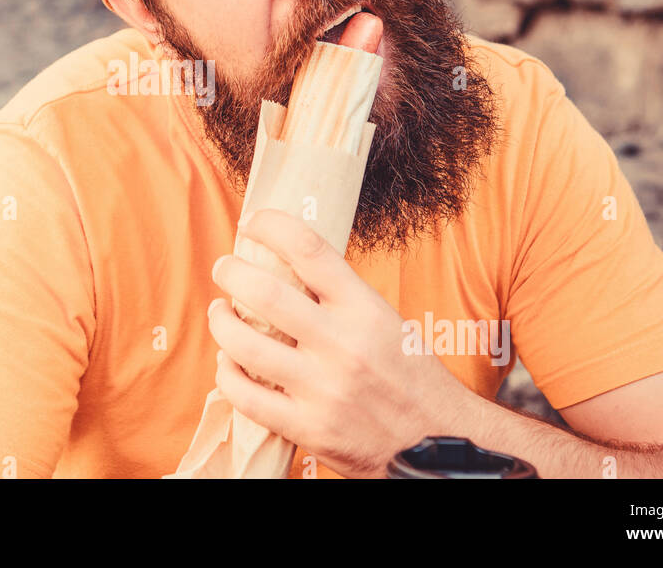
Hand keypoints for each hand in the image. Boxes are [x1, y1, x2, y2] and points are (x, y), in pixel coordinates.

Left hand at [207, 208, 474, 477]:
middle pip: (265, 292)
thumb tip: (289, 266)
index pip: (309, 250)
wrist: (442, 442)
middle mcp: (342, 345)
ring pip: (244, 344)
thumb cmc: (413, 378)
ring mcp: (322, 389)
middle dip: (231, 272)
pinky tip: (228, 362)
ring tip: (220, 311)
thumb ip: (341, 298)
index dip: (271, 226)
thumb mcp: (387, 322)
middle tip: (224, 267)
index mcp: (365, 310)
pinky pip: (246, 396)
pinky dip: (227, 373)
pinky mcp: (309, 428)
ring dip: (221, 321)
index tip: (253, 221)